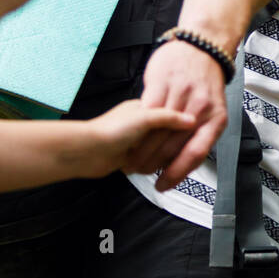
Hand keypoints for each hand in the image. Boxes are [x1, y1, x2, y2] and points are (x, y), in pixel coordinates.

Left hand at [82, 100, 196, 178]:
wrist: (87, 152)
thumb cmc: (111, 130)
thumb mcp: (145, 117)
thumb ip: (169, 117)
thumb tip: (190, 120)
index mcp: (146, 107)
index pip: (173, 115)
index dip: (181, 126)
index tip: (191, 132)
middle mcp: (142, 123)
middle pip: (168, 135)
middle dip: (169, 146)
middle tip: (176, 152)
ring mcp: (137, 140)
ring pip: (160, 151)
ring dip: (159, 158)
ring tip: (159, 163)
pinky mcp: (132, 156)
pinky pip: (151, 163)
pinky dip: (151, 166)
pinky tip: (151, 170)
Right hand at [124, 39, 227, 190]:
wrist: (200, 46)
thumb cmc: (203, 82)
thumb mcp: (211, 110)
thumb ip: (199, 133)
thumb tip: (185, 160)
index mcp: (216, 119)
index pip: (196, 153)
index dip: (177, 173)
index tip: (163, 185)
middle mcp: (200, 108)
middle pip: (174, 145)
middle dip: (156, 165)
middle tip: (143, 175)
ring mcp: (181, 94)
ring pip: (159, 131)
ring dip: (144, 151)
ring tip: (134, 163)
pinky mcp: (162, 83)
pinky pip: (148, 112)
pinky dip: (138, 129)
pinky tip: (131, 139)